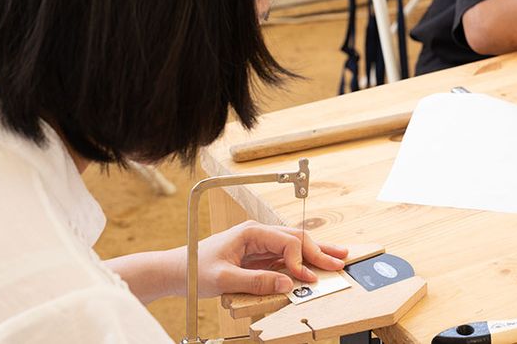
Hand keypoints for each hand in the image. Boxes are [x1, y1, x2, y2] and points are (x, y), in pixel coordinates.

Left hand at [195, 222, 346, 297]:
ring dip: (315, 252)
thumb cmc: (196, 268)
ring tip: (337, 257)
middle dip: (318, 250)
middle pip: (296, 238)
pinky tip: (316, 265)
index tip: (305, 278)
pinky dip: (303, 261)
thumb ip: (255, 281)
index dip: (299, 259)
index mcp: (251, 232)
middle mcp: (259, 234)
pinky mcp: (259, 256)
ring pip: (295, 245)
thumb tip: (286, 283)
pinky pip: (286, 257)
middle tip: (338, 262)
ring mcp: (260, 244)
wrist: (178, 271)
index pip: (286, 241)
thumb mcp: (224, 278)